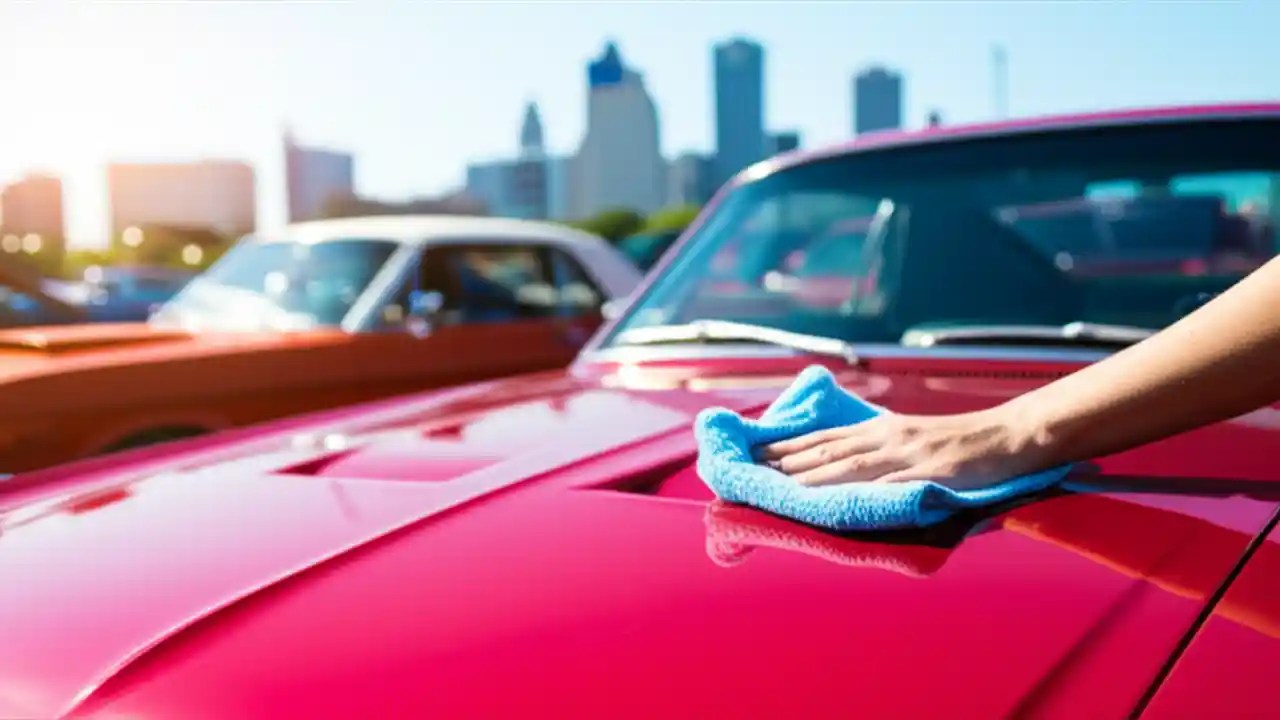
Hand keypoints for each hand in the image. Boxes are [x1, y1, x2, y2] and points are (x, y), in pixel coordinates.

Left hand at [756, 407, 1044, 489]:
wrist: (1011, 436)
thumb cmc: (961, 441)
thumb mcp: (914, 437)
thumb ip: (883, 450)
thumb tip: (847, 465)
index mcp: (883, 430)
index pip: (826, 437)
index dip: (790, 445)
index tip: (757, 453)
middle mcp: (888, 437)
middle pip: (830, 448)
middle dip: (789, 459)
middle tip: (753, 468)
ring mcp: (909, 453)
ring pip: (853, 464)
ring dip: (815, 473)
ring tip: (782, 482)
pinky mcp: (931, 472)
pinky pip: (894, 484)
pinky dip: (866, 492)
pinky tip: (844, 501)